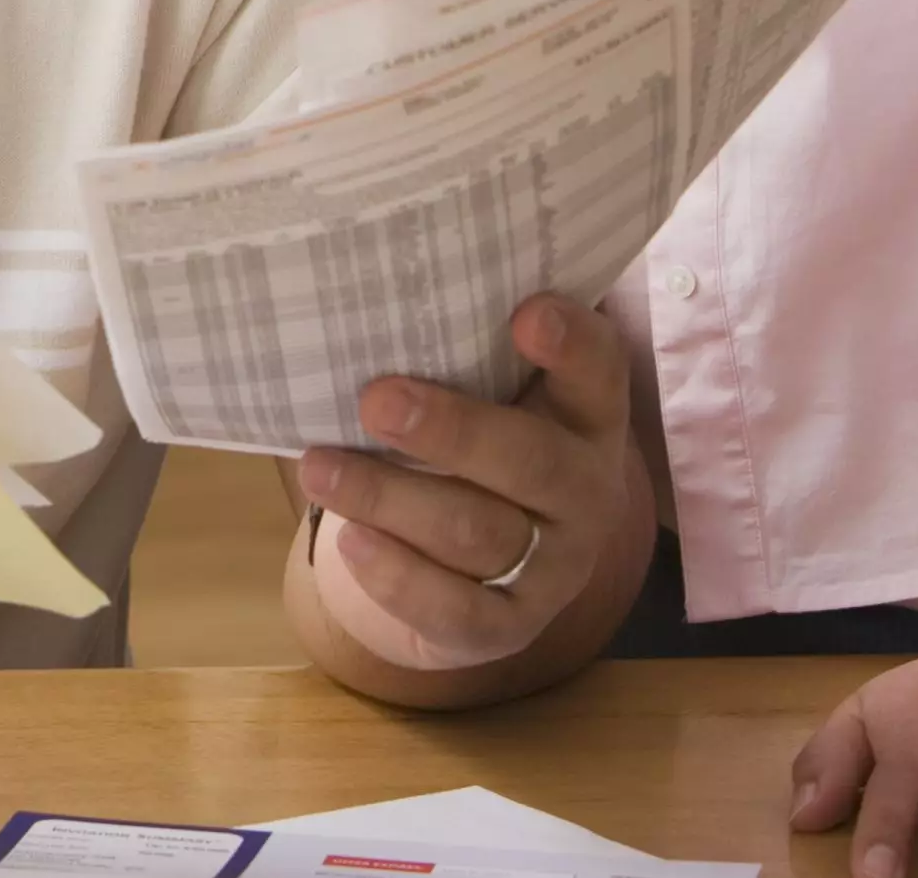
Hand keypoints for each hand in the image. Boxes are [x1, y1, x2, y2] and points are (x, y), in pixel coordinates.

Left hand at [300, 294, 632, 673]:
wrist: (488, 568)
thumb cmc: (477, 447)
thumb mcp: (492, 396)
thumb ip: (465, 351)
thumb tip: (370, 291)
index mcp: (588, 416)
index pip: (598, 370)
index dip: (570, 343)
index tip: (526, 314)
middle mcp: (586, 491)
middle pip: (530, 461)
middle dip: (451, 430)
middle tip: (375, 401)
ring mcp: (555, 567)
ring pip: (475, 533)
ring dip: (389, 498)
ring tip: (318, 468)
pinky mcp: (510, 627)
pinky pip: (456, 610)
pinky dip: (399, 578)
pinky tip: (352, 542)